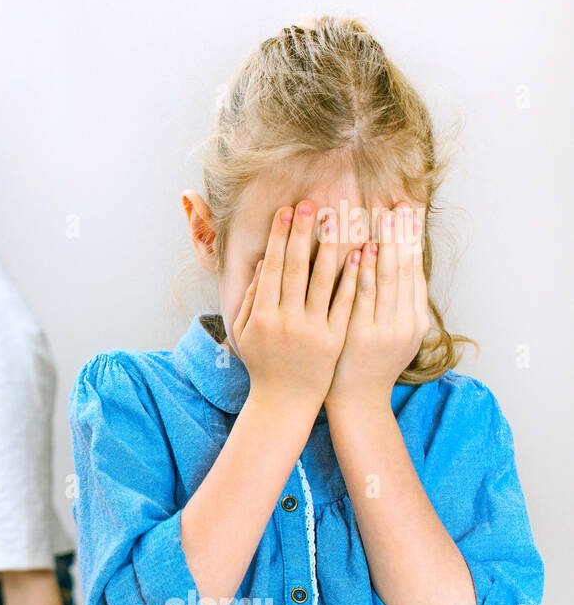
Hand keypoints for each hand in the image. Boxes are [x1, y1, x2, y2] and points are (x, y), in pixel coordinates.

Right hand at [232, 200, 361, 411]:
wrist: (286, 401)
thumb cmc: (263, 362)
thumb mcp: (246, 331)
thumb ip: (252, 297)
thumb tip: (264, 262)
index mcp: (261, 317)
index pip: (272, 268)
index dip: (279, 238)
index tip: (285, 212)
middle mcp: (285, 321)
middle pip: (295, 268)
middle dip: (302, 233)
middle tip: (309, 203)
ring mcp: (312, 331)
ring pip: (323, 281)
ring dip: (330, 246)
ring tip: (337, 218)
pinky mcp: (335, 339)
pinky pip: (345, 303)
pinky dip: (353, 277)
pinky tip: (359, 253)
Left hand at [324, 203, 429, 413]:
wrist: (356, 402)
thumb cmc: (368, 364)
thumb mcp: (392, 333)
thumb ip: (396, 302)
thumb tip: (394, 264)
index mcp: (414, 320)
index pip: (415, 270)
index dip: (413, 240)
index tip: (410, 211)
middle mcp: (403, 323)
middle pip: (405, 269)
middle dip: (402, 234)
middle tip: (400, 203)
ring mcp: (383, 330)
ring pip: (387, 279)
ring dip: (386, 245)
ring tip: (383, 215)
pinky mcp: (359, 336)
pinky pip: (362, 298)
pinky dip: (364, 273)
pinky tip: (364, 250)